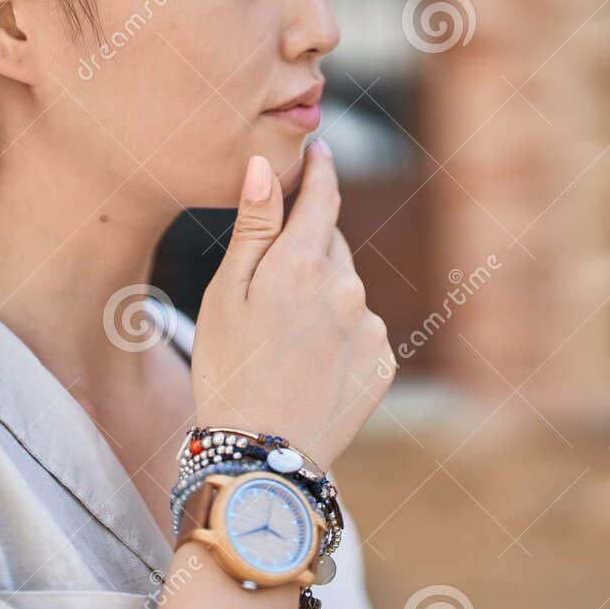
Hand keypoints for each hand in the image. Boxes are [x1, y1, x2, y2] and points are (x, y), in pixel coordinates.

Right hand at [189, 141, 395, 467]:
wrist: (262, 458)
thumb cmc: (228, 370)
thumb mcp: (226, 294)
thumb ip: (254, 227)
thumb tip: (266, 166)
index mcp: (302, 265)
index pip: (322, 198)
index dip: (321, 169)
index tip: (320, 150)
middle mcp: (347, 288)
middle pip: (331, 246)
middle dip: (307, 251)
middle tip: (268, 290)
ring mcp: (369, 326)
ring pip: (345, 291)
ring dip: (321, 299)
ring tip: (282, 344)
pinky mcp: (383, 360)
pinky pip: (360, 329)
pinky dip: (339, 336)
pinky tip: (308, 366)